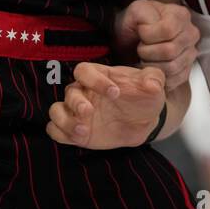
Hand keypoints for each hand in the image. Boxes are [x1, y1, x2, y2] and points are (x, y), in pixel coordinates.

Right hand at [47, 62, 166, 149]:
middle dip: (76, 102)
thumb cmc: (144, 97)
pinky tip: (79, 138)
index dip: (95, 80)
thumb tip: (152, 84)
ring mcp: (77, 112)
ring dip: (65, 120)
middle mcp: (84, 92)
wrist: (145, 121)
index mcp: (99, 76)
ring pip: (56, 111)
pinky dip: (62, 133)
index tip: (115, 92)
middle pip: (68, 92)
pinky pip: (55, 130)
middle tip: (90, 112)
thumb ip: (154, 79)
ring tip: (83, 130)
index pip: (84, 70)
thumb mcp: (154, 85)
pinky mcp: (75, 131)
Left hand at [114, 0, 198, 89]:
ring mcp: (191, 54)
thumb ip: (142, 12)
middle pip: (170, 51)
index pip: (167, 30)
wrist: (132, 40)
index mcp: (181, 15)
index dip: (148, 36)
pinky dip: (157, 77)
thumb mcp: (134, 11)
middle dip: (147, 52)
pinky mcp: (186, 71)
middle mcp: (191, 34)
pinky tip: (151, 67)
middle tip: (140, 48)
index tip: (140, 33)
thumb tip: (151, 25)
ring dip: (151, 65)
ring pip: (172, 67)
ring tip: (145, 57)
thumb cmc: (134, 26)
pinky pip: (174, 80)